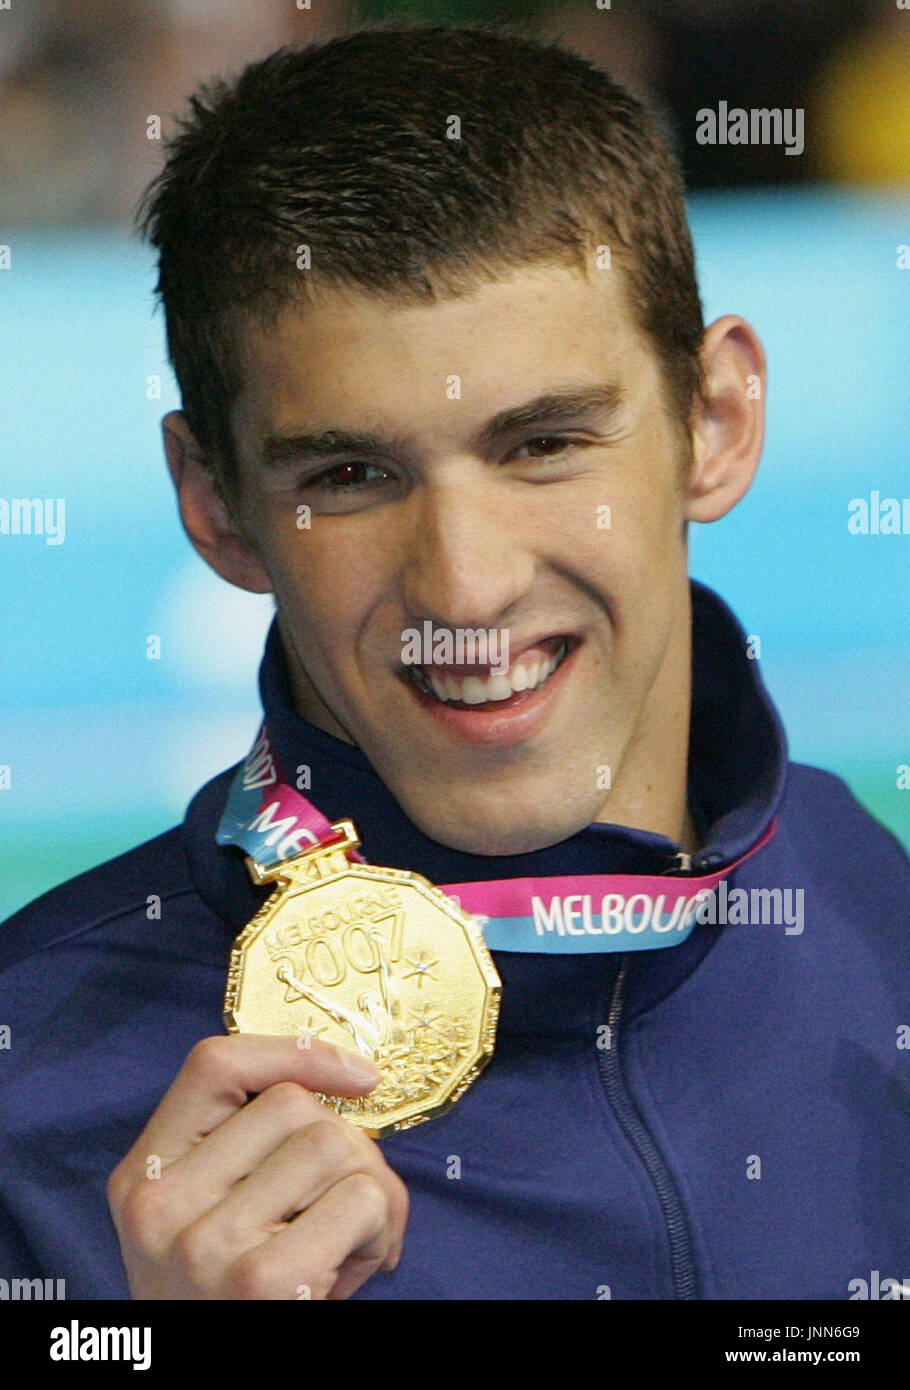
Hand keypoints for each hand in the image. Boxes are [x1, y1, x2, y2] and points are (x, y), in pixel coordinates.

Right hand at [107, 1035, 407, 1299]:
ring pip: (334, 1145)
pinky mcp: (262, 1282)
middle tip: (349, 1207)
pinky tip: (359, 1268)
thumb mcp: (212, 1221)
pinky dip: (383, 1228)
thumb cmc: (240, 1306)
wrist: (218, 1388)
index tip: (357, 1074)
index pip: (214, 1064)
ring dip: (371, 1189)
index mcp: (142, 1178)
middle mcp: (160, 1207)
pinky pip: (362, 1199)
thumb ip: (248, 1152)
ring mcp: (205, 1244)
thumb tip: (348, 1084)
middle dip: (347, 1145)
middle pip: (292, 1104)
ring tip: (351, 1243)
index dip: (295, 1052)